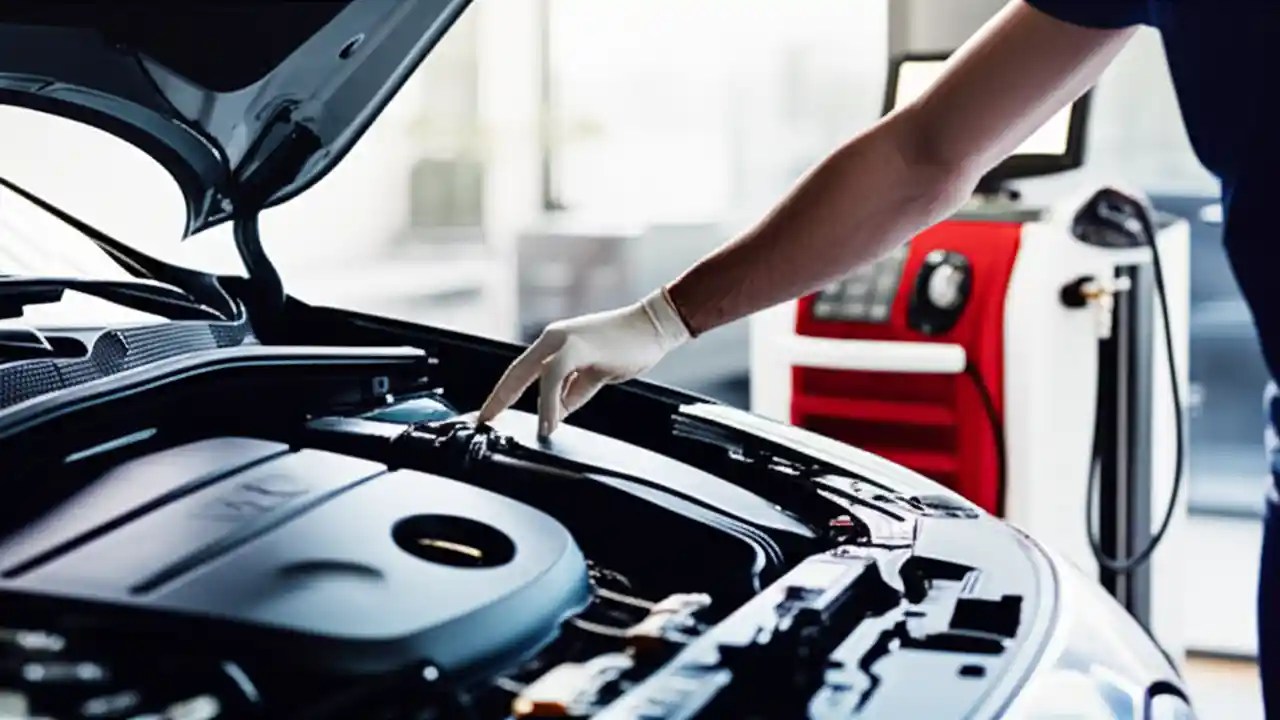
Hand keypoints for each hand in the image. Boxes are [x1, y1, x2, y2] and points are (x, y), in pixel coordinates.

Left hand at [476, 288, 690, 437]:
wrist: (653, 327)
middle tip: (485, 420)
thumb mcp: (593, 376)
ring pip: (535, 376)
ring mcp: (563, 339)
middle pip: (517, 372)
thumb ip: (572, 393)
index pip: (522, 371)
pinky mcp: (576, 345)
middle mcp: (553, 338)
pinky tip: (551, 421)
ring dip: (535, 408)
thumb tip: (555, 414)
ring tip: (536, 430)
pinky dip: (550, 402)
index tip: (492, 412)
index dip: (505, 393)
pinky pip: (554, 377)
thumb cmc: (628, 347)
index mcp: (555, 344)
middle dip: (500, 398)